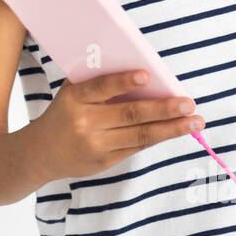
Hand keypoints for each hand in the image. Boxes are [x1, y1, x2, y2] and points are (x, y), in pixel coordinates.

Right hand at [29, 69, 203, 180]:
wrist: (40, 153)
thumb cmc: (65, 113)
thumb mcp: (72, 92)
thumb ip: (98, 82)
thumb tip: (142, 73)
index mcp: (75, 99)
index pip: (101, 88)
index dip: (123, 81)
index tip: (147, 75)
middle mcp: (85, 123)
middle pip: (130, 115)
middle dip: (163, 109)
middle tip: (188, 103)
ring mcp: (95, 146)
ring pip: (139, 136)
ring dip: (171, 129)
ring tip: (194, 121)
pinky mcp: (104, 162)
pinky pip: (136, 147)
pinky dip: (157, 137)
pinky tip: (175, 130)